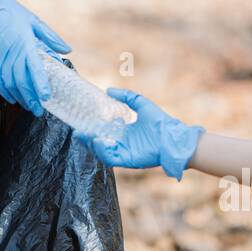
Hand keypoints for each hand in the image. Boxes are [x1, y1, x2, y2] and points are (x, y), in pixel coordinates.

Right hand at [0, 0, 71, 116]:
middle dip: (29, 97)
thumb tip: (67, 50)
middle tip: (38, 109)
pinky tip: (11, 97)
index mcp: (25, 41)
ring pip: (7, 82)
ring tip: (26, 106)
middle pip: (19, 79)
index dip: (39, 83)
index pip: (34, 66)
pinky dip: (3, 90)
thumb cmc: (13, 12)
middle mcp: (11, 50)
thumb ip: (50, 38)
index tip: (46, 97)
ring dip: (17, 96)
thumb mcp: (34, 22)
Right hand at [71, 88, 203, 179]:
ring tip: (85, 136)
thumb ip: (126, 96)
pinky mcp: (127, 160)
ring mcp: (124, 153)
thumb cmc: (160, 121)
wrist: (173, 137)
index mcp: (125, 133)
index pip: (105, 133)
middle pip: (100, 144)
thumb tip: (108, 90)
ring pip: (102, 152)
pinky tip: (97, 141)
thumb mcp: (141, 103)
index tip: (83, 124)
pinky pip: (111, 158)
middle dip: (88, 139)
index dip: (93, 130)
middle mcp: (123, 144)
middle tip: (78, 132)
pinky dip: (102, 151)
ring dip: (92, 145)